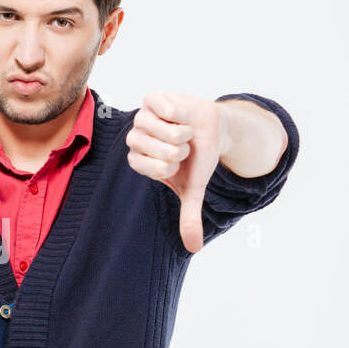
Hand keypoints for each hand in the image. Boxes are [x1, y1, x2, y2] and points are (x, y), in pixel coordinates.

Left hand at [125, 92, 224, 252]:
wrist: (212, 129)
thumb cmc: (198, 159)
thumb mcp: (194, 188)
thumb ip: (189, 216)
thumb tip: (194, 248)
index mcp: (139, 160)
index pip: (144, 166)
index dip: (167, 165)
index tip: (177, 164)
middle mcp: (136, 138)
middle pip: (152, 148)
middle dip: (177, 149)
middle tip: (183, 147)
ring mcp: (142, 117)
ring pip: (157, 127)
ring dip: (180, 132)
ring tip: (184, 132)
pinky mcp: (152, 99)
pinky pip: (160, 106)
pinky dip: (177, 113)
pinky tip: (181, 116)